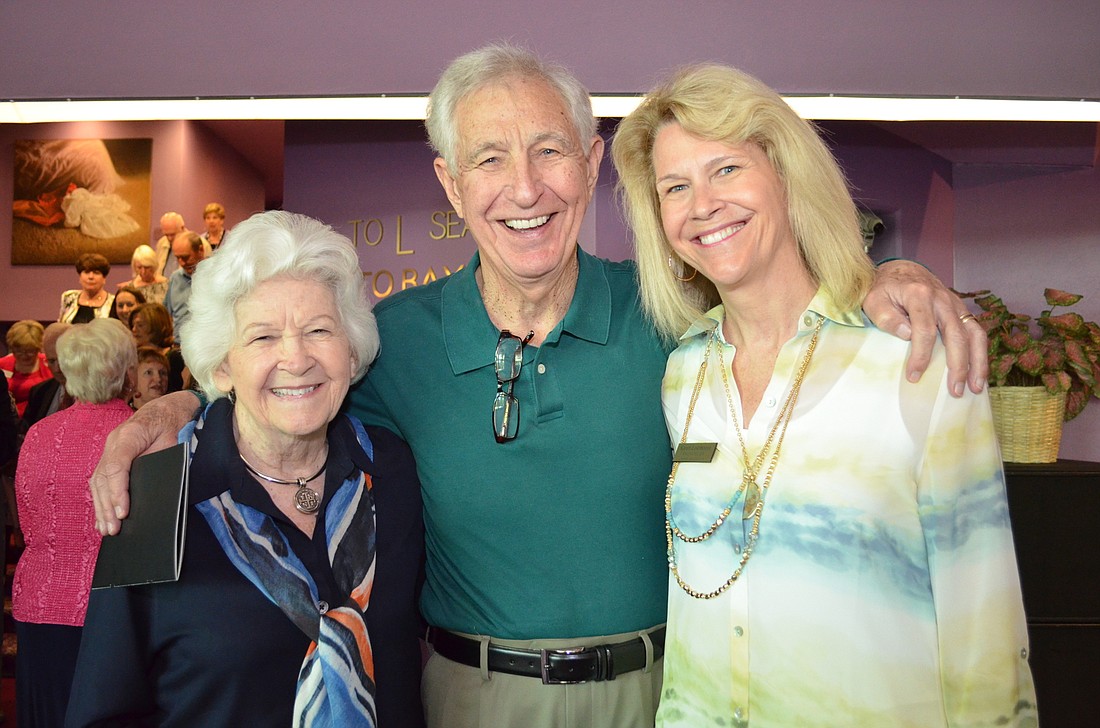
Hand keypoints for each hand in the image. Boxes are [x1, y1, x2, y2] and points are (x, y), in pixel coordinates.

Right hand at [92, 390, 199, 534]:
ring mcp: (109, 448)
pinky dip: (100, 500)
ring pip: (97, 481)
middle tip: (114, 529)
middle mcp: (114, 441)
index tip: (122, 512)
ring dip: (101, 507)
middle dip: (107, 506)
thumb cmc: (174, 423)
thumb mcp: (174, 439)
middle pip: (103, 478)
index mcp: (130, 434)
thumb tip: (155, 490)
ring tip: (106, 529)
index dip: (118, 492)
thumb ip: (162, 460)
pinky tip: (102, 517)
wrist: (167, 409)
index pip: (117, 466)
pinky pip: (100, 480)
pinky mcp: (110, 456)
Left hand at [863, 260, 987, 396]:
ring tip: (975, 387)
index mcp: (919, 295)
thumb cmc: (884, 289)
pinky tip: (979, 373)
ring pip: (974, 334)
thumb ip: (886, 317)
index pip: (924, 329)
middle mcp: (942, 299)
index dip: (921, 355)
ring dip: (977, 362)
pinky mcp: (961, 310)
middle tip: (955, 391)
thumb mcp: (874, 300)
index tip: (914, 376)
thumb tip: (907, 335)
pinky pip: (976, 332)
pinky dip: (980, 353)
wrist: (901, 271)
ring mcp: (955, 304)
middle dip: (958, 365)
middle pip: (956, 334)